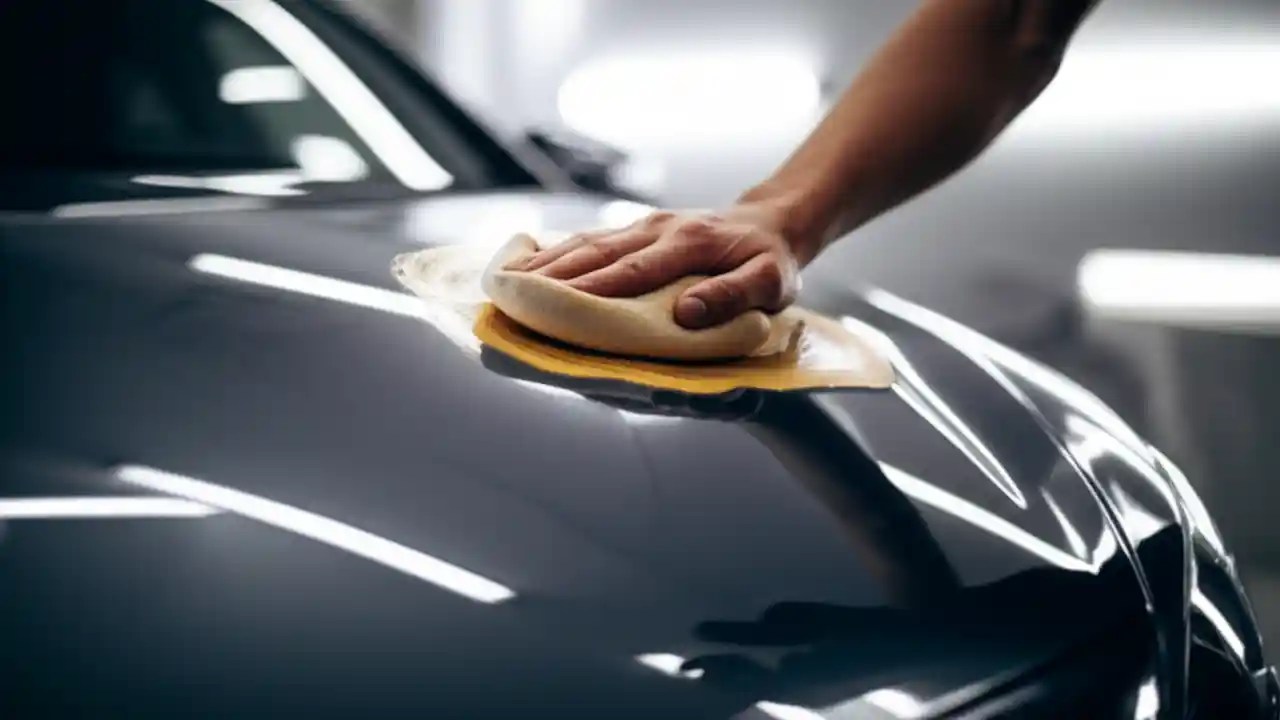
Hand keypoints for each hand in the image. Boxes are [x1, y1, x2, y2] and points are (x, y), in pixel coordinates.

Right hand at [507, 205, 804, 328]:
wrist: (771, 222)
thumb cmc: (770, 263)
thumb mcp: (770, 284)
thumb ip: (732, 296)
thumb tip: (685, 312)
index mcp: (690, 243)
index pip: (633, 270)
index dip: (592, 289)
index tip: (554, 305)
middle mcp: (659, 228)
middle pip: (597, 252)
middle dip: (551, 275)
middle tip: (509, 294)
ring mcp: (644, 224)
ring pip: (587, 241)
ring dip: (546, 262)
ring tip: (505, 280)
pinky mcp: (637, 227)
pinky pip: (591, 238)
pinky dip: (558, 251)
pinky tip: (529, 263)